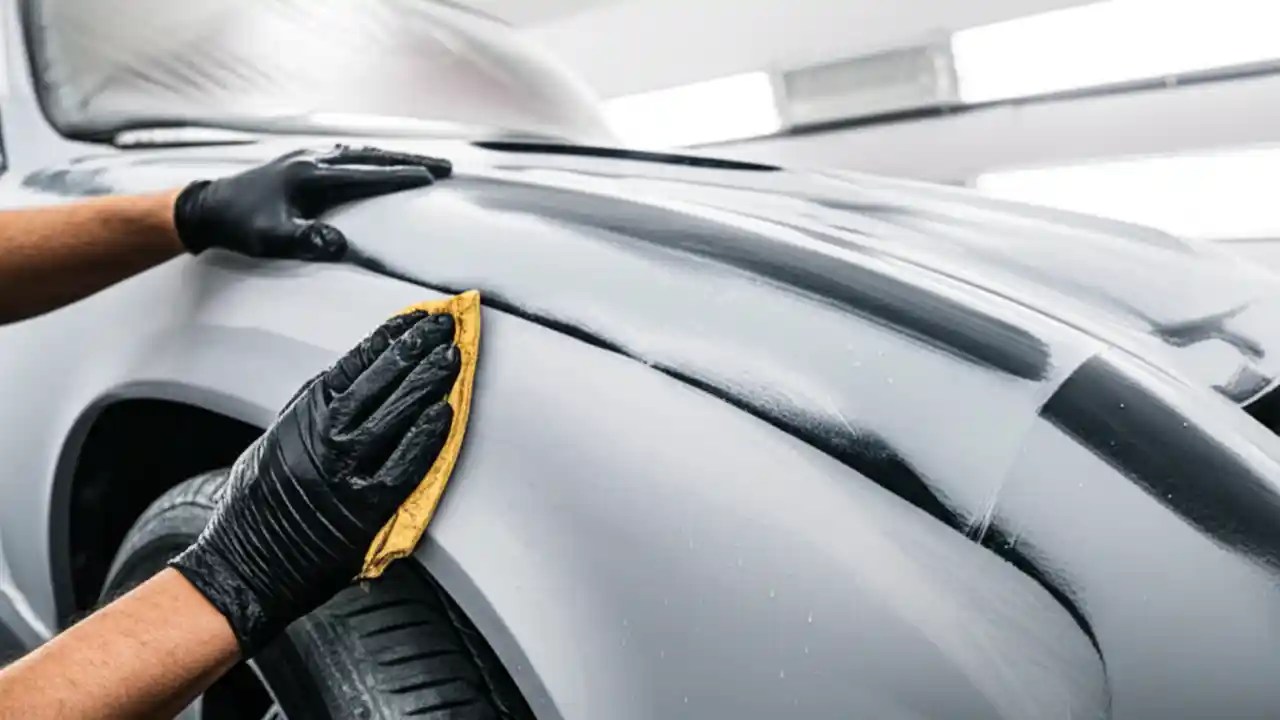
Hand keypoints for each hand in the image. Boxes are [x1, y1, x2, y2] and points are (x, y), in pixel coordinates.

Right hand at [171, 311, 459, 654]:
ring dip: (429, 382)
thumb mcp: (277, 439)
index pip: (356, 363)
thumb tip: (355, 373)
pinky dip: (427, 438)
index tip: (416, 317)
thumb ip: (313, 407)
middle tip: (446, 326)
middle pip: (382, 381)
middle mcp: (326, 437)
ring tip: (452, 357)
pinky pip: (406, 466)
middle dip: (417, 348)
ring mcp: (347, 472)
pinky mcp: (366, 509)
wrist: (241, 566)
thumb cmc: (256, 505)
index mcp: (304, 415)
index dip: (390, 337)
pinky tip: (446, 413)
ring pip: (398, 416)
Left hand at [173, 145, 451, 259]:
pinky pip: (347, 153)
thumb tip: (340, 245)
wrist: (208, 207)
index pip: (368, 175)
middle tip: (444, 166)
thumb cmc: (241, 226)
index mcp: (312, 177)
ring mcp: (307, 156)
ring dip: (393, 156)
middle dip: (410, 160)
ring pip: (361, 152)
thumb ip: (307, 241)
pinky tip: (377, 161)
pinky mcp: (301, 161)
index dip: (401, 175)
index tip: (432, 177)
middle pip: (372, 156)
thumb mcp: (272, 240)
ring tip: (422, 162)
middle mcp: (313, 160)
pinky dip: (371, 156)